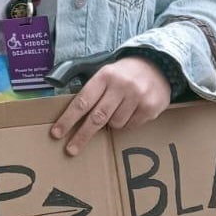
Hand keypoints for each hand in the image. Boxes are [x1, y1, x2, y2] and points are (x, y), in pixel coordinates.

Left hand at [50, 56, 171, 155]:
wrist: (157, 66)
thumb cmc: (123, 74)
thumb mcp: (105, 73)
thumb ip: (91, 91)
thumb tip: (72, 117)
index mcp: (105, 76)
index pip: (82, 101)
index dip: (68, 119)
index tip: (57, 133)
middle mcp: (121, 85)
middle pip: (97, 117)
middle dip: (82, 135)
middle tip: (71, 149)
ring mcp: (137, 96)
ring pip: (115, 124)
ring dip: (111, 123)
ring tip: (117, 109)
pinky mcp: (150, 107)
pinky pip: (130, 126)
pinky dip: (126, 123)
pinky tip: (130, 110)